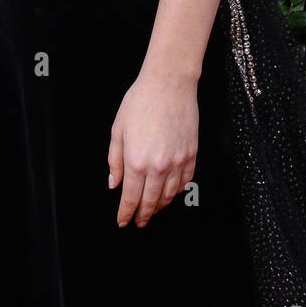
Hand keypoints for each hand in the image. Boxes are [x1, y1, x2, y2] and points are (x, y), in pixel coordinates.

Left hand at [107, 71, 197, 227]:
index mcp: (136, 161)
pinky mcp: (191, 156)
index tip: (123, 221)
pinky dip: (176, 193)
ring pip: (169, 196)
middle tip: (138, 221)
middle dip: (142, 214)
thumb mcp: (118, 129)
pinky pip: (184, 183)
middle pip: (150, 201)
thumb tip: (114, 182)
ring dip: (160, 206)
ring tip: (152, 210)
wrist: (169, 85)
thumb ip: (114, 159)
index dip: (125, 213)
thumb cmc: (141, 101)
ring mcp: (177, 163)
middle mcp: (158, 167)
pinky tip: (170, 194)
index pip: (130, 197)